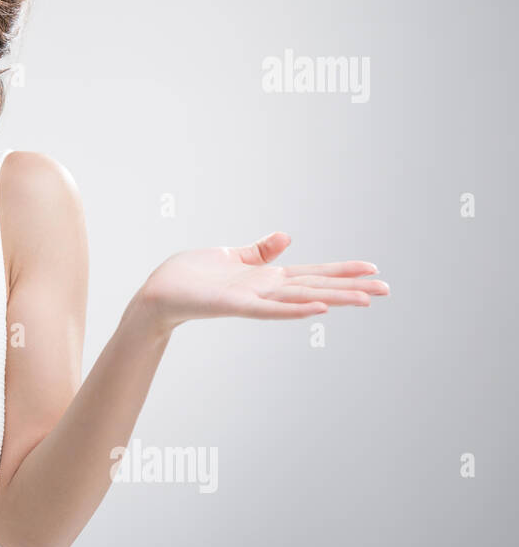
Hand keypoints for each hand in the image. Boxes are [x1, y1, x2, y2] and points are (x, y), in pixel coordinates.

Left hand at [136, 231, 388, 332]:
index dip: (341, 271)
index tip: (373, 270)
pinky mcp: (235, 306)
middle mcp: (265, 291)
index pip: (312, 274)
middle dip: (351, 288)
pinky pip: (269, 310)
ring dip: (333, 299)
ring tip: (365, 299)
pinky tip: (319, 309)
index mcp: (266, 278)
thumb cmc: (191, 276)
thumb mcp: (231, 256)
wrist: (159, 293)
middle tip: (387, 290)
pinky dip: (294, 309)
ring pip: (301, 299)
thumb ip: (260, 251)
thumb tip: (286, 236)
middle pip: (316, 287)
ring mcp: (253, 300)